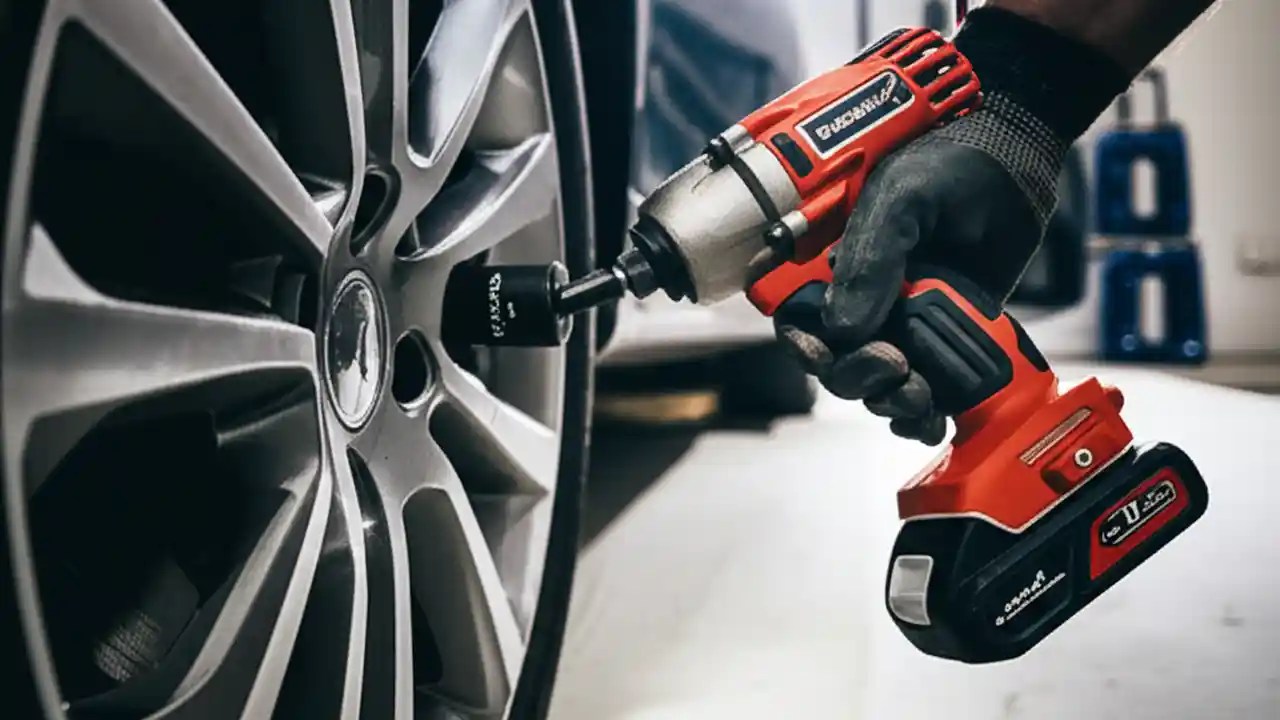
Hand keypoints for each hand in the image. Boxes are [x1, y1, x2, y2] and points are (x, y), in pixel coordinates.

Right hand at [776, 93, 1067, 444]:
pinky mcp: (943, 341)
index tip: (826, 354)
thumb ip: (869, 258)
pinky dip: (922, 415)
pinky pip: (923, 392)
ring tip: (920, 395)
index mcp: (831, 265)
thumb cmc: (950, 164)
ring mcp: (902, 324)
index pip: (797, 320)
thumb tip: (845, 328)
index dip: (803, 346)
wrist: (1020, 166)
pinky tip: (936, 416)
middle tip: (894, 364)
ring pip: (877, 387)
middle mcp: (861, 300)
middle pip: (835, 364)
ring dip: (891, 402)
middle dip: (856, 378)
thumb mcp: (901, 198)